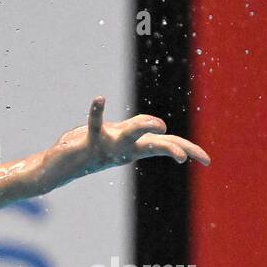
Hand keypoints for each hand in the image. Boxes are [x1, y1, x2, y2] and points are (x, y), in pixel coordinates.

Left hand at [45, 96, 210, 182]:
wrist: (59, 167)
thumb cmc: (92, 148)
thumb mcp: (118, 140)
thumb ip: (136, 132)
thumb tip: (156, 129)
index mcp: (134, 148)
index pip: (166, 144)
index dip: (187, 149)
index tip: (207, 161)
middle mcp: (124, 150)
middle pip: (154, 145)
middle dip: (171, 148)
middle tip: (184, 157)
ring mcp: (107, 147)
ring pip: (130, 136)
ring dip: (143, 128)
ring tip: (158, 123)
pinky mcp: (88, 143)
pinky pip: (94, 125)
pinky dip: (97, 112)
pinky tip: (99, 99)